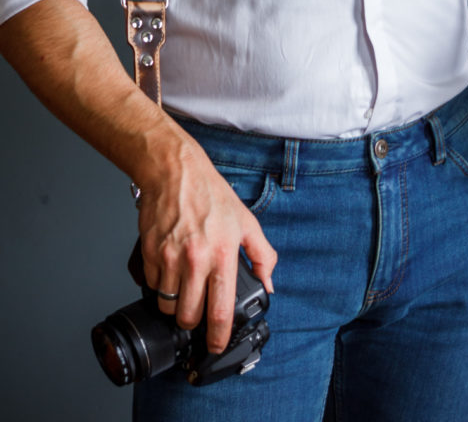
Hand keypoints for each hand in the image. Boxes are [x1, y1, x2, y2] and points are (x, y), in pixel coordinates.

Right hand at [135, 135, 276, 353]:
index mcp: (222, 255)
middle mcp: (196, 260)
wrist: (176, 173)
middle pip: (188, 316)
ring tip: (183, 289)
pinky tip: (170, 271)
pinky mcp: (150, 253)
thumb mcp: (247, 222)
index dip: (217, 336)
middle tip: (197, 312)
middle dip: (193, 321)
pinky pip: (152, 286)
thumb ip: (263, 256)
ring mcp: (170, 257)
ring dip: (174, 305)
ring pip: (167, 305)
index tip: (216, 344)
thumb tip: (269, 285)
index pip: (219, 311)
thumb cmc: (211, 195)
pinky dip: (160, 286)